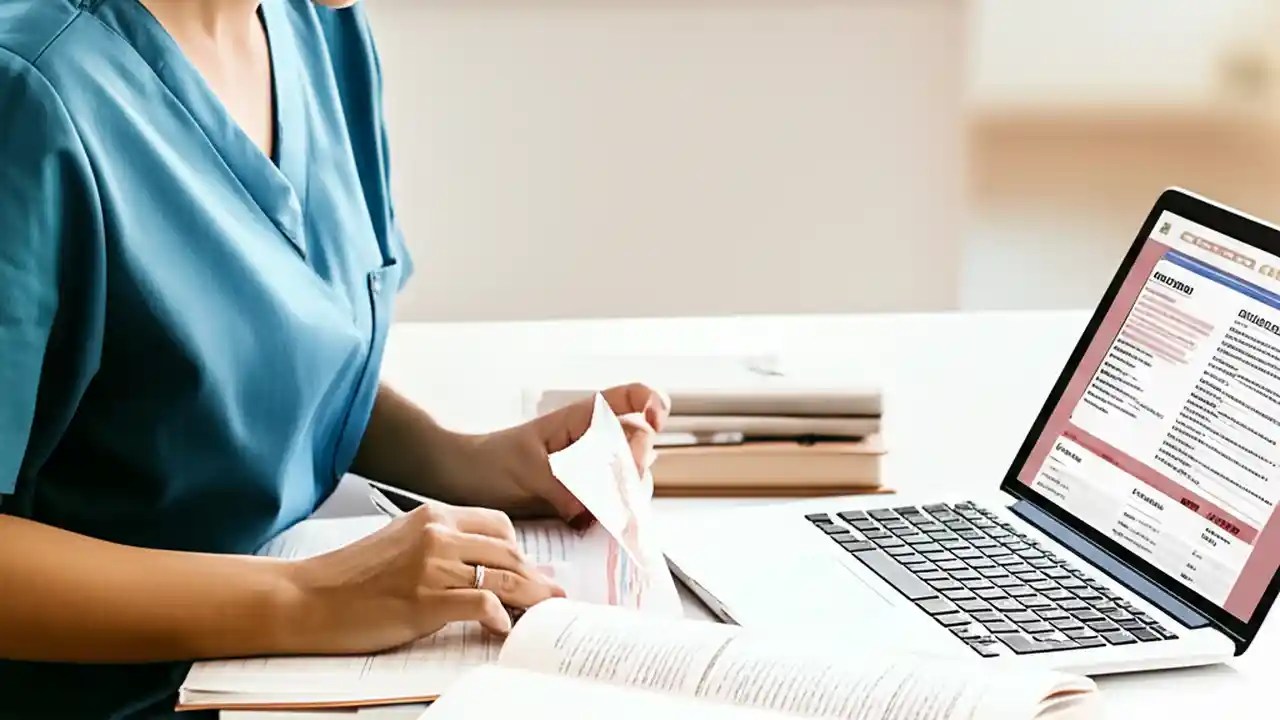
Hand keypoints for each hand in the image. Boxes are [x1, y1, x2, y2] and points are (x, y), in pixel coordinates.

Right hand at [281, 503, 563, 654]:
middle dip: (537, 578)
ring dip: (532, 599)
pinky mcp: (426, 601)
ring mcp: (433, 567)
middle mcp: (438, 535)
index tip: (533, 570)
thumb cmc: (351, 578)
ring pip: (505, 578)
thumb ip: (441, 547)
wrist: (307, 598)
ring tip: (544, 614)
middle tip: (553, 595)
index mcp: (433, 516)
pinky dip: (499, 618)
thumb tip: (480, 569)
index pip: (499, 525)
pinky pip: (482, 606)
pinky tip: (502, 628)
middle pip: (510, 553)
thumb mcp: (401, 543)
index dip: (521, 551)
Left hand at [474, 383, 669, 521]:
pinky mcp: (587, 500)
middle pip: (640, 445)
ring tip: (608, 513)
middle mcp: (594, 442)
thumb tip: (588, 511)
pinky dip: (618, 518)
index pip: (631, 397)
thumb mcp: (524, 469)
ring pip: (633, 478)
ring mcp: (593, 471)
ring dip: (629, 495)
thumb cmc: (489, 462)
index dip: (652, 403)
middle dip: (637, 464)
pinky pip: (617, 505)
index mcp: (581, 419)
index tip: (655, 421)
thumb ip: (560, 486)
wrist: (463, 482)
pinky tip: (605, 528)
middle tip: (617, 488)